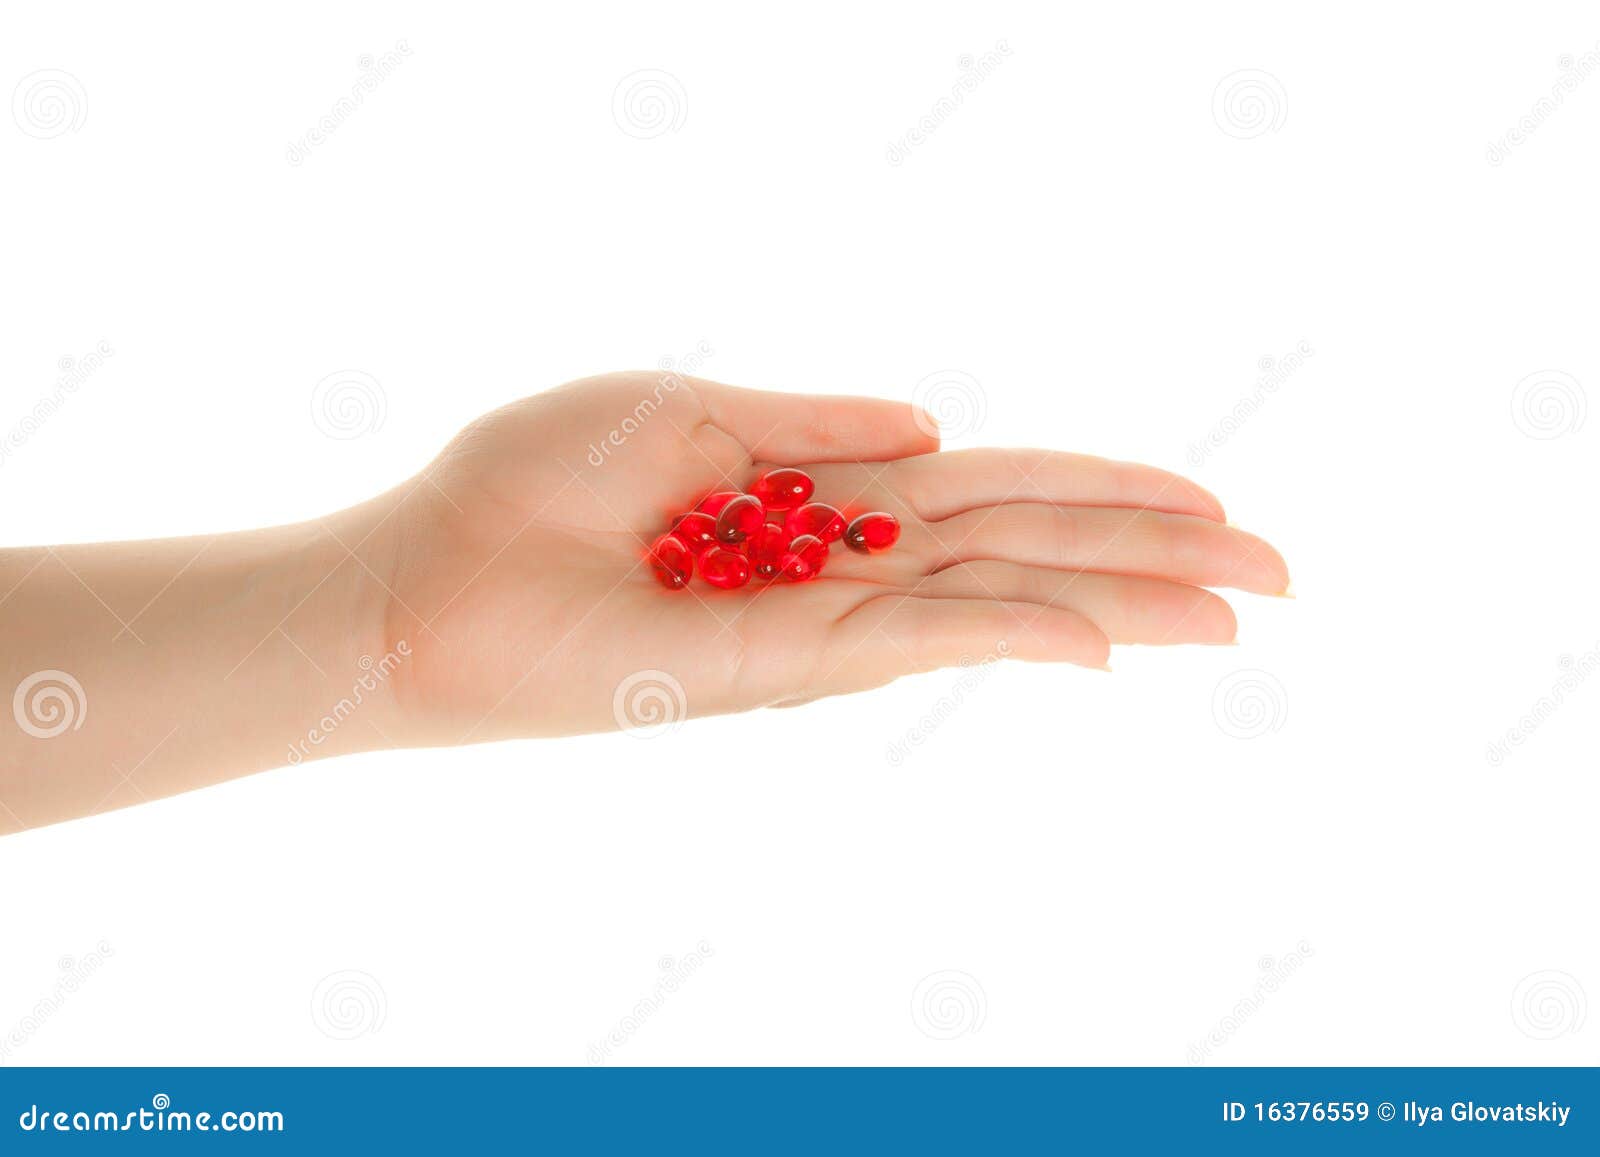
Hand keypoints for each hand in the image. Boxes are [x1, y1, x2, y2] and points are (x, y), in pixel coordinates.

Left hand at [372, 372, 1289, 744]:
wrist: (431, 578)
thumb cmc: (533, 484)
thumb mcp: (685, 413)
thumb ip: (813, 424)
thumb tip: (931, 426)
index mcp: (823, 493)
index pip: (993, 488)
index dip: (1100, 489)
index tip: (1203, 499)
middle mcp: (840, 564)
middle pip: (1026, 549)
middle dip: (1152, 556)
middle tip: (1278, 574)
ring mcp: (821, 618)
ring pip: (1001, 599)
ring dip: (1122, 599)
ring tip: (1237, 608)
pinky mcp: (779, 661)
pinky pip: (916, 637)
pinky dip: (1012, 636)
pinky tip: (1106, 641)